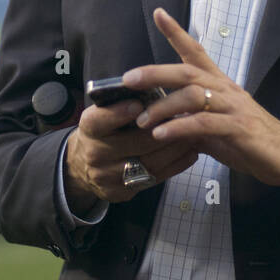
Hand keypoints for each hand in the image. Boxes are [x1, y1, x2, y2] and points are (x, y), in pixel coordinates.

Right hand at [63, 97, 197, 211]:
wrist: (85, 164)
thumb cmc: (106, 130)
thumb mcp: (105, 113)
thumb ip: (124, 103)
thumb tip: (156, 87)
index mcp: (89, 128)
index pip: (100, 120)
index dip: (119, 113)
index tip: (139, 105)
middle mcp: (95, 153)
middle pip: (135, 143)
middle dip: (164, 129)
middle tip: (187, 116)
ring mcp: (107, 176)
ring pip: (149, 162)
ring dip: (176, 148)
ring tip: (195, 133)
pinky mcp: (121, 192)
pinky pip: (155, 178)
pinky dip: (176, 164)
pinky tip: (190, 152)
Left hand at [123, 7, 279, 190]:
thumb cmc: (249, 139)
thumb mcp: (214, 127)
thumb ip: (189, 120)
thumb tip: (161, 122)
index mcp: (220, 85)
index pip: (197, 51)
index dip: (177, 32)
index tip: (159, 13)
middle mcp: (226, 90)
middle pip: (188, 71)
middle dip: (155, 72)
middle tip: (129, 79)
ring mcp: (233, 107)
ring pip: (193, 95)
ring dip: (163, 107)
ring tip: (142, 120)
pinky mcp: (239, 128)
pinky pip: (204, 123)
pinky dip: (179, 127)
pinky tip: (162, 134)